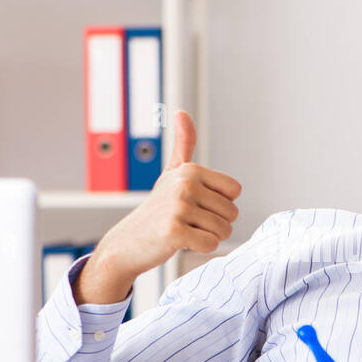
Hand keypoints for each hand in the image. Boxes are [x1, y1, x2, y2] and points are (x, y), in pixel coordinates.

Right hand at [74, 111, 241, 304]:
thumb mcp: (171, 174)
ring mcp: (179, 208)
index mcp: (191, 170)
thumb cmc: (156, 209)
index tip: (197, 205)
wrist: (127, 242)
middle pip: (232, 213)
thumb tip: (181, 112)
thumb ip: (183, 144)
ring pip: (223, 231)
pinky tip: (181, 243)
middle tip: (189, 222)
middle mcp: (186, 185)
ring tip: (185, 231)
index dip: (220, 204)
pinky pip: (210, 245)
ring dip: (207, 237)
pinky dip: (200, 249)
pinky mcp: (174, 231)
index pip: (235, 192)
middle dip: (215, 224)